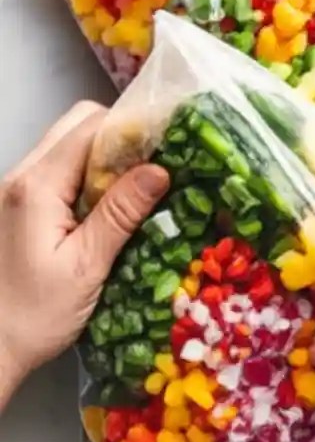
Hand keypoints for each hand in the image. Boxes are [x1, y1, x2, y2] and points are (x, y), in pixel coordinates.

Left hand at [0, 102, 168, 405]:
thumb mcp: (87, 266)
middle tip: (157, 169)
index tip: (170, 147)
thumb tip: (159, 170)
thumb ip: (121, 213)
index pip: (90, 127)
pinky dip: (91, 177)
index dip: (134, 128)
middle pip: (78, 126)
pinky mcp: (21, 206)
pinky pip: (61, 171)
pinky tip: (111, 207)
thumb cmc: (34, 315)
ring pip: (69, 147)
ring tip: (139, 190)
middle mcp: (21, 177)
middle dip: (122, 137)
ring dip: (107, 158)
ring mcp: (17, 190)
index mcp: (36, 187)